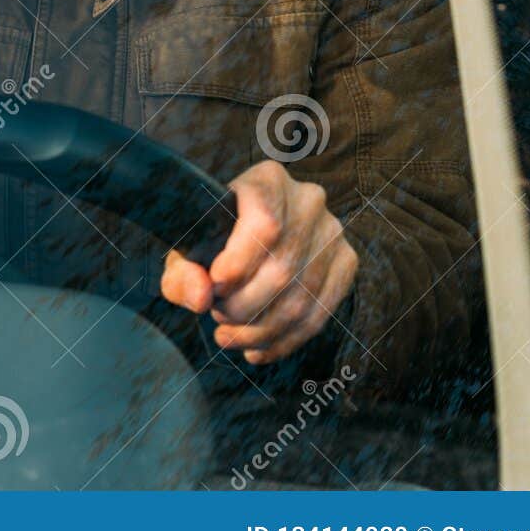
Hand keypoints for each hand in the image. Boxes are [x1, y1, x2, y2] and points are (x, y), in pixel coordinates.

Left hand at [160, 160, 357, 363]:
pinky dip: (284, 341)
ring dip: (260, 329)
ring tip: (229, 335)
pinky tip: (255, 350)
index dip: (240, 262)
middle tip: (217, 316)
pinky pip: (319, 314)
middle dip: (244, 306)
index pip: (264, 224)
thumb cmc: (213, 239)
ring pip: (301, 298)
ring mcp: (332, 232)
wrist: (250, 235)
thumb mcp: (188, 249)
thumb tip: (201, 297)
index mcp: (268, 181)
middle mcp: (307, 201)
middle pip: (282, 267)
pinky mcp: (346, 262)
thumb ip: (183, 272)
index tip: (215, 287)